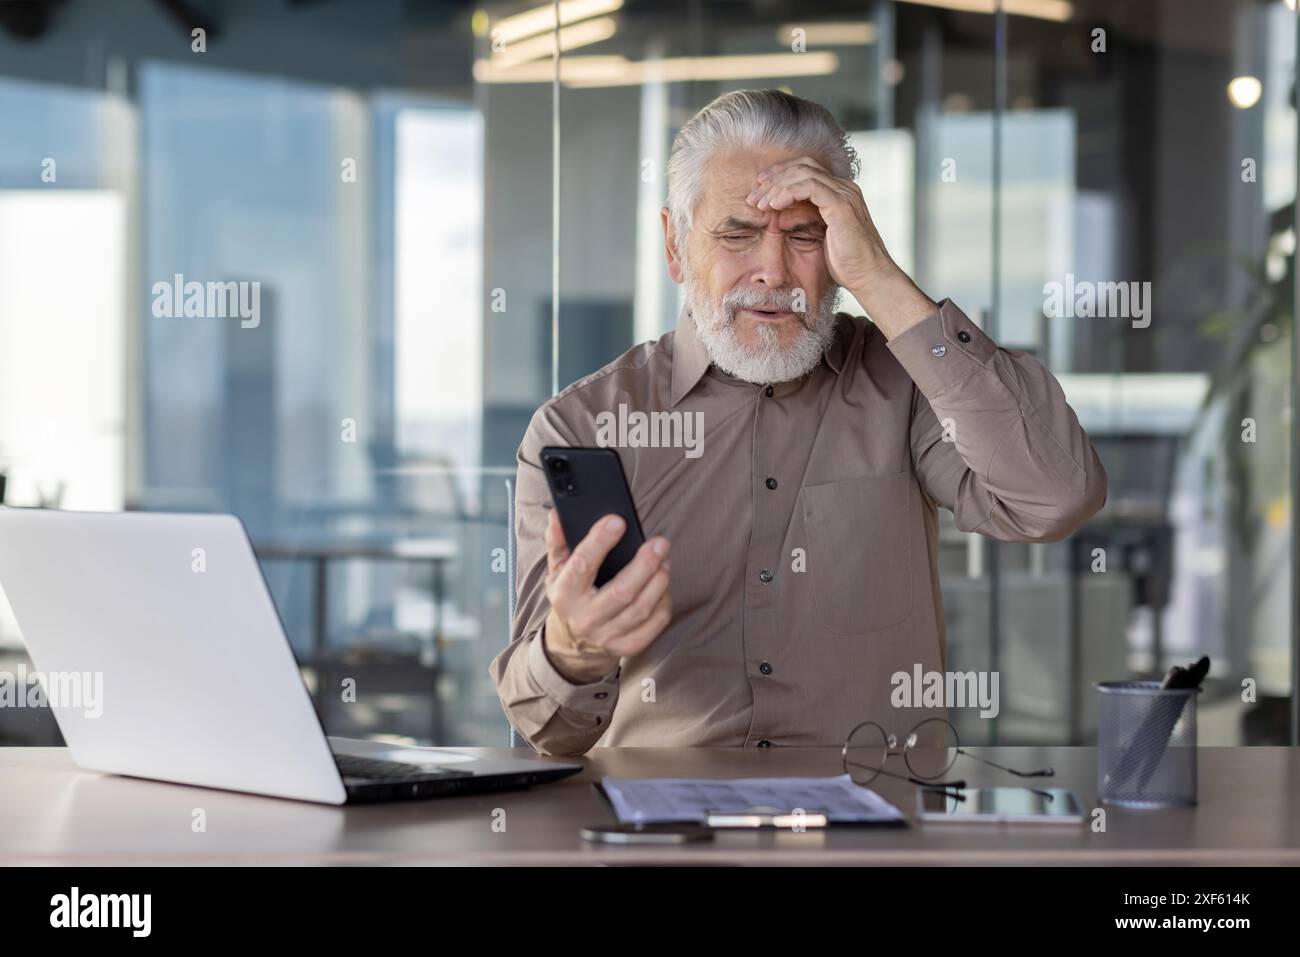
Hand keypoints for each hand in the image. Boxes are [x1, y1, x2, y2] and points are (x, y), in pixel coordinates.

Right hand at [542, 509, 671, 683]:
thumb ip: (558, 541)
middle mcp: (585, 618)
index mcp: (564, 595)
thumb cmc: (570, 596)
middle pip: (622, 591)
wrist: (573, 642)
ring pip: (642, 608)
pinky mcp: (627, 646)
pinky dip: (664, 601)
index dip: (600, 541)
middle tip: (660, 542)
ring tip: (665, 559)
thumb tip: (557, 515)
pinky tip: (663, 584)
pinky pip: (654, 623)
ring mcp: (607, 636)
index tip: (618, 521)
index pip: (582, 565)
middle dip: (645, 564)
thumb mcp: (557, 570)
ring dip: (659, 580)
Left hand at [748, 156, 935, 335]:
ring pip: (803, 173)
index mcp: (840, 193)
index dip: (779, 176)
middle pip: (802, 166)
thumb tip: (780, 216)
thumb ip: (806, 221)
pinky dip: (787, 192)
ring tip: (759, 203)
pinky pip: (808, 186)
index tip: (759, 191)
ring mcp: (844, 194)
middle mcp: (844, 188)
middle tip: (753, 196)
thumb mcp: (821, 237)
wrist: (869, 277)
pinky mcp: (840, 204)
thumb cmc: (847, 264)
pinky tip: (774, 205)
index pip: (805, 170)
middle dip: (773, 178)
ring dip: (776, 186)